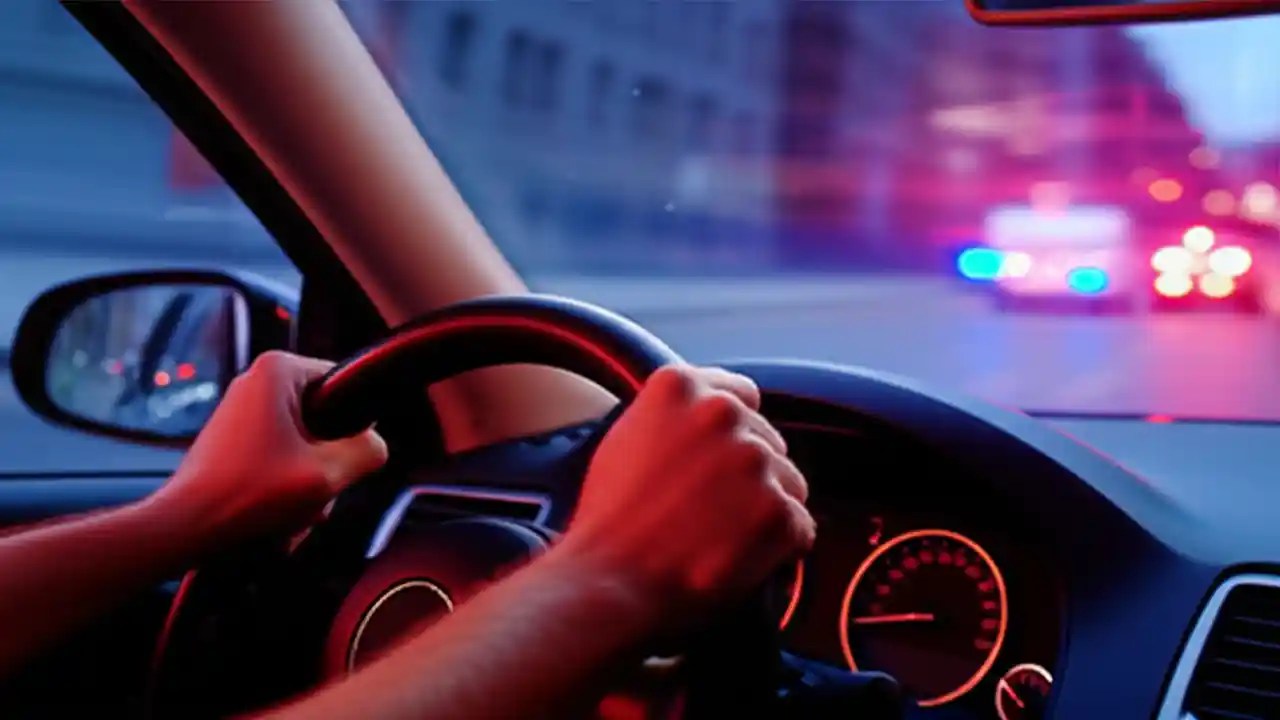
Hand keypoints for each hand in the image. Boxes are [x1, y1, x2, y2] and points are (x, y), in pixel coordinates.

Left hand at [157, 351, 388, 547]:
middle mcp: (257, 382)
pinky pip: (282, 458)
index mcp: (278, 371)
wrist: (186, 529)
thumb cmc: (247, 496)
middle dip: (327, 462)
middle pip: (327, 420)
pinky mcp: (235, 441)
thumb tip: (375, 446)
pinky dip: (286, 487)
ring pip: (307, 445)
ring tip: (291, 507)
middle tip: (312, 488)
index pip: (346, 385)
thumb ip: (368, 452)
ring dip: (308, 481)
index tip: (339, 459)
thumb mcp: (328, 474)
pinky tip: (276, 513)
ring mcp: (244, 411)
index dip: (354, 426)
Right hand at [564, 364, 814, 626]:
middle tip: (708, 511)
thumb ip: (674, 415)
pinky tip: (737, 559)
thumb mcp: (627, 438)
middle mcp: (723, 412)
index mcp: (682, 387)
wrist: (609, 581)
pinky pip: (799, 528)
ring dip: (765, 510)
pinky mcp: (778, 510)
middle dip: (748, 474)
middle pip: (767, 441)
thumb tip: (710, 416)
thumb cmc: (610, 519)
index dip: (732, 436)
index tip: (717, 463)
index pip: (741, 395)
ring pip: (788, 483)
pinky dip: (779, 548)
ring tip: (720, 538)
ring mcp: (755, 460)